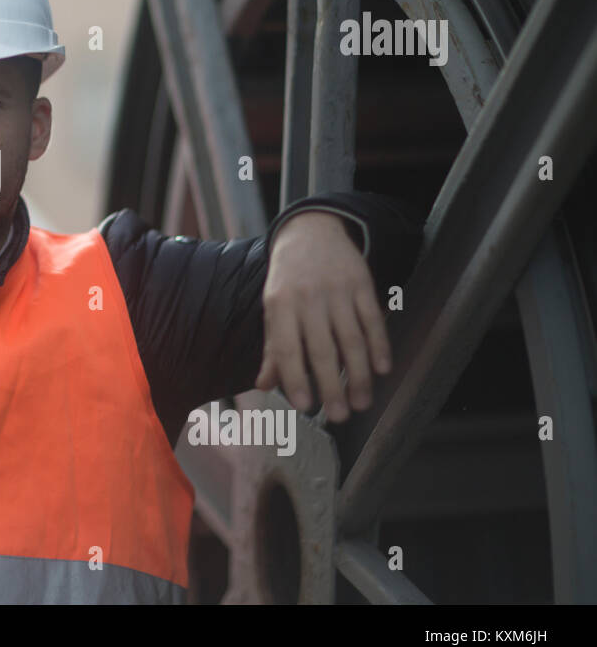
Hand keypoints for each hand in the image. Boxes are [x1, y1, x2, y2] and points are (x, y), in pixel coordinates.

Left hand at [253, 211, 391, 422]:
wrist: (311, 230)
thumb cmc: (288, 278)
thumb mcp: (273, 307)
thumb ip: (272, 347)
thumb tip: (264, 385)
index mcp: (279, 304)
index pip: (285, 348)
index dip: (294, 378)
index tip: (304, 407)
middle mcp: (308, 298)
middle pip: (321, 349)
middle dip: (331, 386)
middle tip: (340, 416)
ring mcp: (337, 290)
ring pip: (351, 339)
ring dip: (359, 374)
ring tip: (362, 402)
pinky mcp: (362, 284)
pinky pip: (372, 319)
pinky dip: (379, 345)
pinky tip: (382, 369)